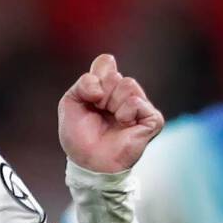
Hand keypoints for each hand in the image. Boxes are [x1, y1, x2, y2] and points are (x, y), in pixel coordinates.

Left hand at [58, 54, 163, 172]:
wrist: (87, 160)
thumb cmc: (79, 135)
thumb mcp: (70, 102)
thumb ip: (84, 83)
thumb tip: (102, 85)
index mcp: (107, 86)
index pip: (105, 62)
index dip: (95, 77)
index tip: (89, 96)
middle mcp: (125, 93)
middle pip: (115, 75)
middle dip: (100, 95)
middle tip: (98, 112)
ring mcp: (140, 105)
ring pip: (129, 85)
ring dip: (113, 104)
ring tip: (111, 120)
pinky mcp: (152, 119)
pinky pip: (137, 102)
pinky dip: (125, 112)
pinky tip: (123, 124)